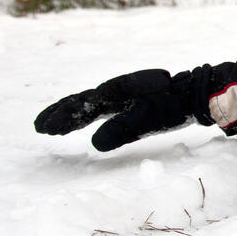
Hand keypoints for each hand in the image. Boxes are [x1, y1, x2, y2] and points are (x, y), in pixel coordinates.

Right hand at [34, 68, 195, 151]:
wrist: (196, 94)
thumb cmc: (173, 107)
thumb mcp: (148, 120)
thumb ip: (122, 130)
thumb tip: (95, 145)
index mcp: (114, 92)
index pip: (82, 106)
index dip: (62, 118)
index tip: (44, 130)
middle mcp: (115, 90)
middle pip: (81, 102)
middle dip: (60, 114)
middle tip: (40, 127)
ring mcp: (124, 94)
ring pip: (91, 103)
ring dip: (71, 113)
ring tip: (54, 124)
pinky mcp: (132, 100)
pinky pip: (103, 106)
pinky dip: (88, 113)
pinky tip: (89, 119)